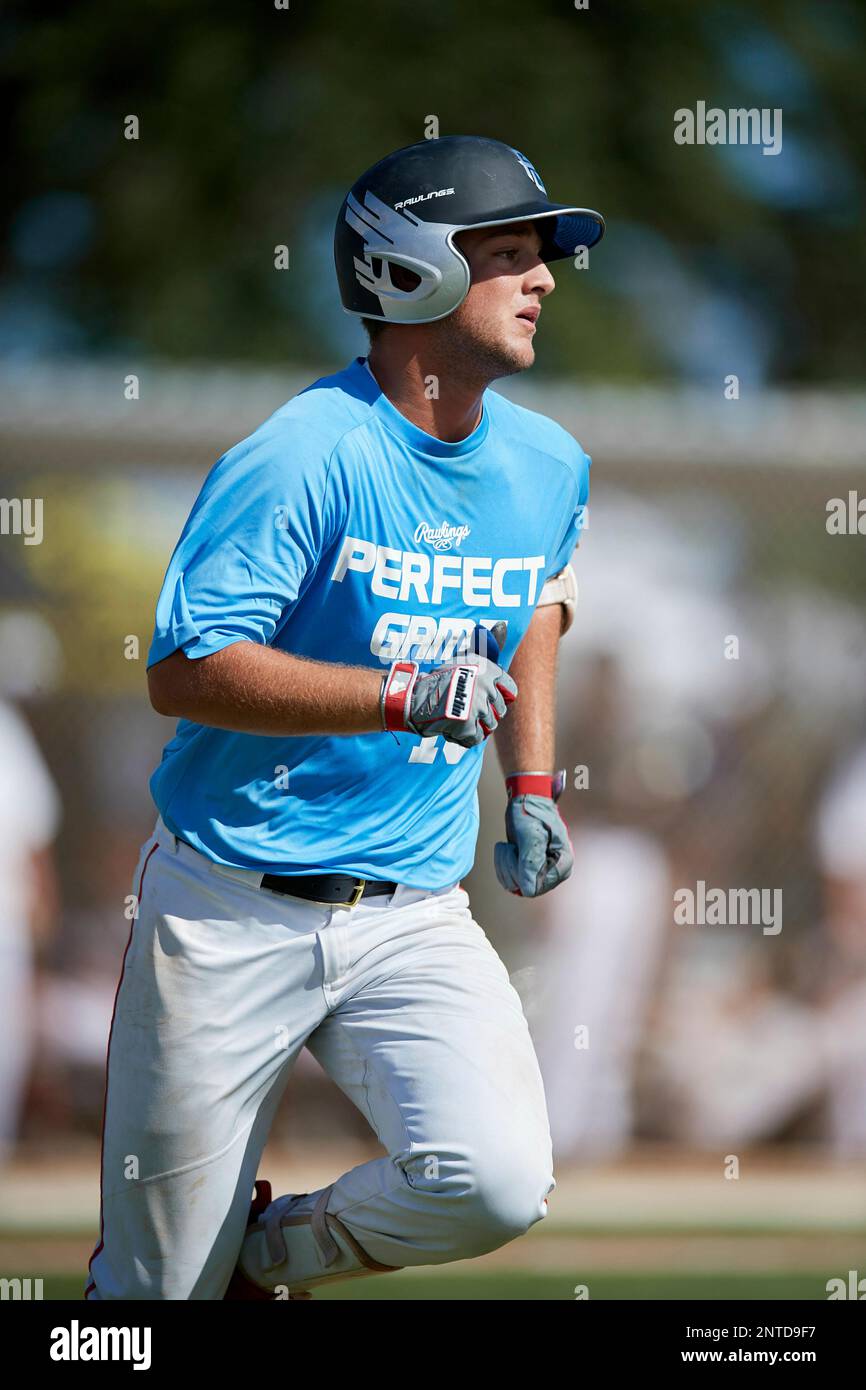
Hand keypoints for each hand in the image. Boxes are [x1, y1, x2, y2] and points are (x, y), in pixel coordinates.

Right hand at [381, 652, 517, 748]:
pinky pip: (475, 738)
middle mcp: (486, 687)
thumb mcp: (464, 657)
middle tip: (466, 710)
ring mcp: (477, 707)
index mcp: (488, 670)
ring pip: (489, 726)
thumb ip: (485, 647)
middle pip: (499, 711)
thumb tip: (502, 625)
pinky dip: (463, 738)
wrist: (414, 696)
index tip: (487, 699)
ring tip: (458, 719)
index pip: (510, 691)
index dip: (499, 698)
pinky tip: (451, 729)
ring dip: (475, 726)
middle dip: (485, 714)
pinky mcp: (467, 725)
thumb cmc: (440, 677)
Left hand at [494, 771, 572, 896]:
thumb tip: (529, 890)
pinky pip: (513, 880)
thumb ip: (530, 862)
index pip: (536, 886)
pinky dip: (504, 866)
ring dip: (506, 866)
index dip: (520, 872)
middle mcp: (557, 871)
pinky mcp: (533, 869)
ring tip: (508, 847)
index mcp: (563, 863)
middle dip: (511, 867)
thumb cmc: (530, 811)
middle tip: (510, 846)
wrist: (527, 799)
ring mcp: (545, 871)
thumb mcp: (529, 834)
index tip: (515, 851)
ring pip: (517, 886)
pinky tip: (507, 850)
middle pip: (526, 888)